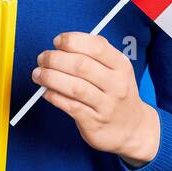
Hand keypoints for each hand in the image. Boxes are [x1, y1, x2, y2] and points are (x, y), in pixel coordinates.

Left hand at [32, 31, 160, 167]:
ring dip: (51, 78)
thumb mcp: (116, 71)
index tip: (57, 41)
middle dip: (55, 59)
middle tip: (42, 58)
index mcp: (121, 66)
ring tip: (38, 74)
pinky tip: (46, 91)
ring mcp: (106, 105)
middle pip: (82, 66)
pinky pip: (71, 106)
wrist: (133, 129)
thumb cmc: (116, 94)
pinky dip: (54, 96)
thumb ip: (95, 55)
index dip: (72, 41)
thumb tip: (63, 44)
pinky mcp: (94, 123)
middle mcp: (116, 85)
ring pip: (75, 87)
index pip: (97, 46)